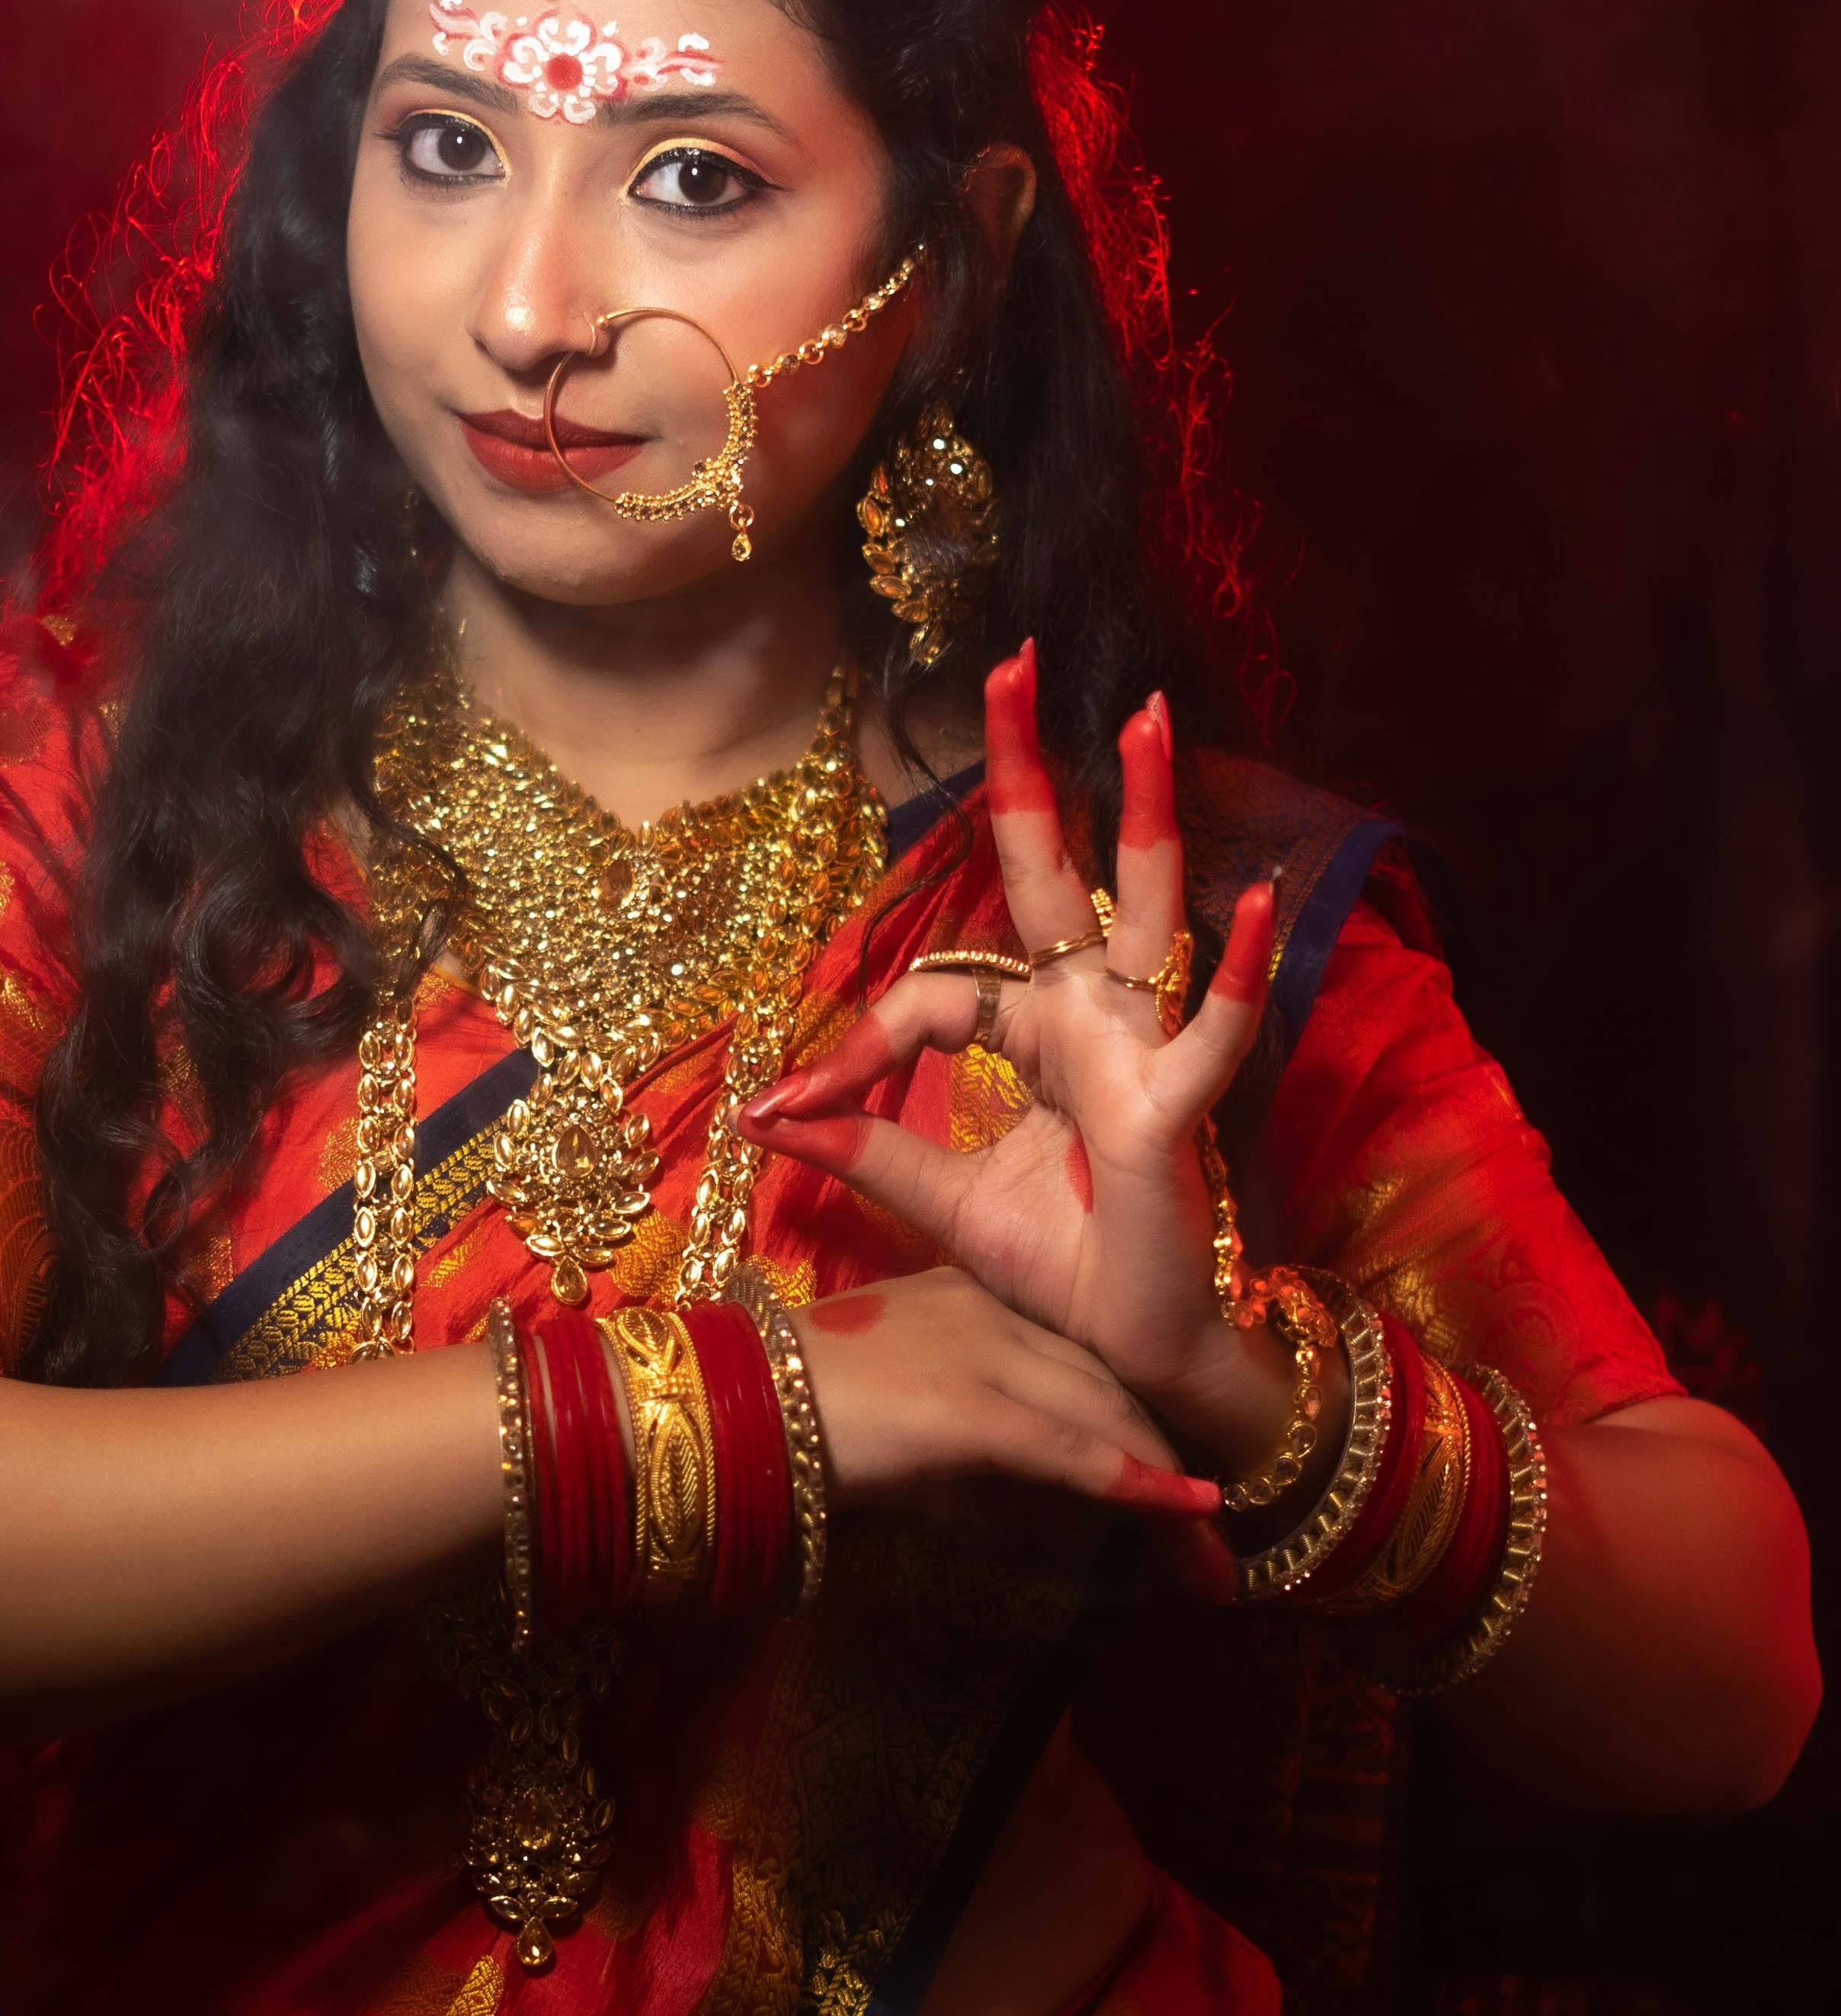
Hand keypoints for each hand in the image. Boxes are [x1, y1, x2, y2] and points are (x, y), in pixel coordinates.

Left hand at [742, 643, 1292, 1479]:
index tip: (782, 1109)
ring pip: (1143, 915)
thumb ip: (866, 1152)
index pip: (932, 996)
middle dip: (1031, 774)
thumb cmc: (1058, 1268)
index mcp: (1033, 1035)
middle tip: (1012, 663)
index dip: (851, 1047)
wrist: (1126, 1352)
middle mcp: (1090, 1022)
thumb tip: (764, 1119)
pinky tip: (1251, 901)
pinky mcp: (1174, 1112)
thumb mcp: (938, 1201)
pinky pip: (1212, 1031)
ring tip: (1147, 717)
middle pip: (1054, 879)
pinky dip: (1234, 972)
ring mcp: (1141, 1054)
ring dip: (1147, 817)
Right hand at [792, 1266, 1218, 1518]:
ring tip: (1212, 1556)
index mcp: (965, 1302)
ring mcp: (978, 1351)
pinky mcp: (965, 1403)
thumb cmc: (788, 1419)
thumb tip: (1023, 1508)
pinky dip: (1132, 1481)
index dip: (1134, 1427)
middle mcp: (985, 1312)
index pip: (1078, 1365)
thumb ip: (959, 1449)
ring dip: (1167, 1488)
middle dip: (1168, 1463)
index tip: (1178, 1488)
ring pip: (1104, 1415)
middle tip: (1216, 1539)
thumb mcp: (892, 1421)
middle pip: (1106, 1387)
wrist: (718, 1405)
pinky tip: (1183, 1511)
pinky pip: (1070, 1447)